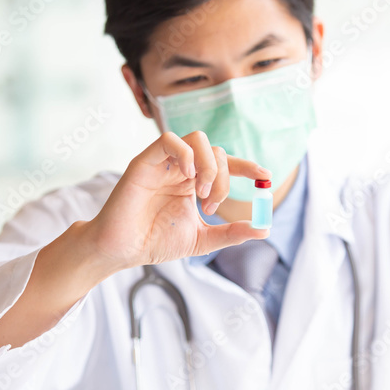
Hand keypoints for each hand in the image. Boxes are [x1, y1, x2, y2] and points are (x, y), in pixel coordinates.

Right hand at [87, 130, 270, 268]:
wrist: (123, 250)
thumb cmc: (155, 242)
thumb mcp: (202, 240)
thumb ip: (231, 233)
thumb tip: (263, 229)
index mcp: (194, 182)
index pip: (226, 163)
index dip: (247, 166)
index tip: (266, 176)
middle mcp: (181, 168)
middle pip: (216, 151)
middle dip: (224, 176)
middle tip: (212, 204)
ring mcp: (164, 163)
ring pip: (197, 139)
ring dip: (209, 165)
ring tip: (202, 193)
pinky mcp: (145, 161)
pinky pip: (169, 140)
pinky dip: (186, 155)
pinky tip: (188, 179)